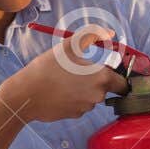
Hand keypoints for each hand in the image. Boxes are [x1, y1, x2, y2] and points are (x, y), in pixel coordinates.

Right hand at [0, 27, 128, 124]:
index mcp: (102, 78)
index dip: (118, 76)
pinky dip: (73, 98)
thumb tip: (110, 33)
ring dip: (83, 89)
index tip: (108, 70)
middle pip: (106, 88)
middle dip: (96, 80)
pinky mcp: (76, 115)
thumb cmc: (47, 68)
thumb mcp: (69, 45)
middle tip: (77, 71)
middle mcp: (98, 95)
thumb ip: (92, 35)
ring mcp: (87, 107)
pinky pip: (80, 105)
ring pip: (92, 96)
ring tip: (64, 80)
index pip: (123, 83)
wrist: (26, 95)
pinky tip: (59, 91)